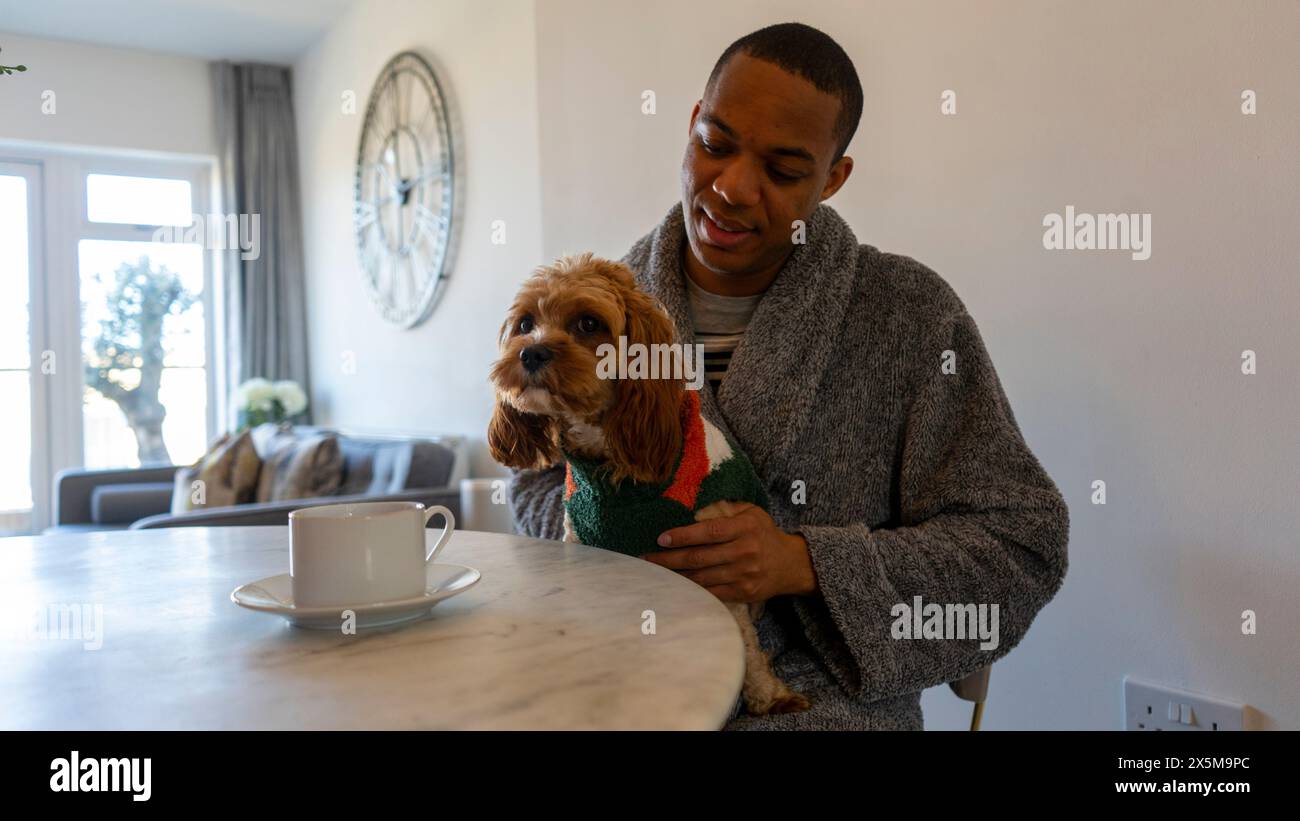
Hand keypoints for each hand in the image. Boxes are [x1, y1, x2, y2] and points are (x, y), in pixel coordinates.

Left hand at [643, 503, 818, 601]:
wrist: (790, 564)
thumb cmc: (763, 533)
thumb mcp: (752, 512)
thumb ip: (726, 508)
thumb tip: (691, 505)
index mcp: (746, 528)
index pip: (709, 532)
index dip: (683, 536)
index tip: (661, 538)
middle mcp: (745, 551)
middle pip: (700, 557)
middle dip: (669, 559)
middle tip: (646, 559)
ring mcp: (744, 575)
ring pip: (702, 578)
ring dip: (675, 576)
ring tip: (654, 573)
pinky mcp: (743, 592)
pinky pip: (711, 593)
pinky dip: (691, 591)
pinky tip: (674, 586)